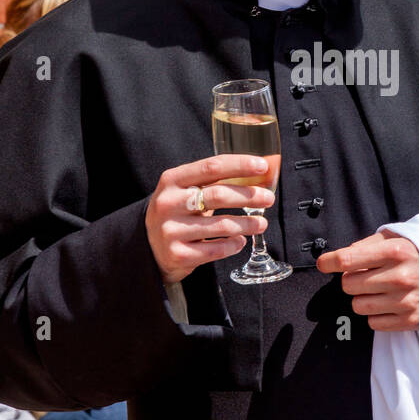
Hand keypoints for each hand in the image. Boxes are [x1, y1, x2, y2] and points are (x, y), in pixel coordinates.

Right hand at [145, 155, 275, 284]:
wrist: (149, 246)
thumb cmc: (178, 212)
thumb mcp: (186, 191)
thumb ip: (213, 181)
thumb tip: (258, 174)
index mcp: (172, 180)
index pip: (211, 167)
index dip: (240, 165)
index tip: (263, 166)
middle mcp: (168, 203)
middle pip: (218, 195)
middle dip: (249, 196)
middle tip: (269, 198)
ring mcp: (171, 230)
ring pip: (221, 225)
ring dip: (247, 224)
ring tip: (262, 223)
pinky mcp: (177, 254)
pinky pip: (215, 249)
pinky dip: (233, 245)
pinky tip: (241, 241)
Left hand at [316, 229, 418, 331]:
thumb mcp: (400, 238)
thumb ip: (370, 243)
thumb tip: (342, 255)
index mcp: (396, 251)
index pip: (348, 259)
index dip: (330, 261)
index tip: (324, 264)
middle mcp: (399, 276)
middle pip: (349, 284)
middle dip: (352, 280)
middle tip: (367, 276)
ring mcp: (405, 301)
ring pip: (358, 306)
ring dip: (363, 298)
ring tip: (381, 291)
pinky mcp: (410, 320)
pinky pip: (373, 323)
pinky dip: (376, 315)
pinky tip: (390, 304)